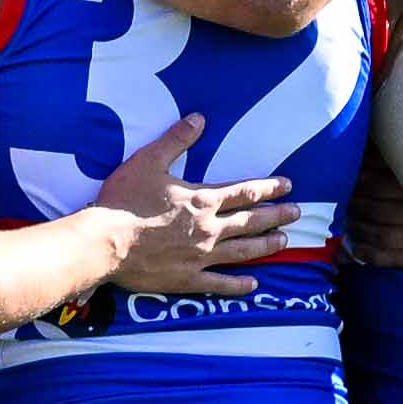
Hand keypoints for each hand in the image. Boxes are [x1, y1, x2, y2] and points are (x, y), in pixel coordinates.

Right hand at [91, 113, 297, 296]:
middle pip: (251, 221)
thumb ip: (177, 140)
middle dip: (277, 216)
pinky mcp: (188, 279)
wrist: (106, 242)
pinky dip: (238, 284)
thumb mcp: (149, 161)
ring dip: (266, 245)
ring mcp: (201, 256)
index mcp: (202, 199)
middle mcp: (209, 228)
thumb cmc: (124, 201)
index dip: (268, 188)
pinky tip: (253, 284)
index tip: (288, 185)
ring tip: (284, 242)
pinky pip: (220, 283)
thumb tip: (199, 118)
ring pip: (243, 251)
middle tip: (297, 214)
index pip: (244, 191)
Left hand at [342, 165, 402, 270]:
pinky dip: (374, 256)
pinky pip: (398, 259)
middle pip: (379, 209)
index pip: (383, 183)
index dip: (360, 181)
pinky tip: (357, 251)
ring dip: (360, 229)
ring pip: (384, 234)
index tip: (347, 177)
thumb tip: (387, 144)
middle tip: (341, 200)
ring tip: (346, 222)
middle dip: (356, 204)